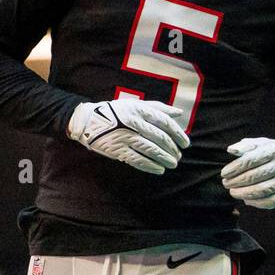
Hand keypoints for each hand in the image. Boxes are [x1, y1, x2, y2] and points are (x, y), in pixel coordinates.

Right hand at [68, 98, 188, 174]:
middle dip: (172, 148)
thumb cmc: (116, 112)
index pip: (164, 121)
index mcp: (139, 109)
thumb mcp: (136, 105)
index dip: (178, 133)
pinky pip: (138, 160)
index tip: (186, 143)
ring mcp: (125, 137)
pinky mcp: (118, 150)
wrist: (88, 121)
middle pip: (160, 137)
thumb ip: (158, 108)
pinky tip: (159, 169)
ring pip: (151, 150)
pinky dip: (151, 166)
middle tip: (178, 156)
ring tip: (172, 164)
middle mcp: (133, 122)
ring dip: (165, 158)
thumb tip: (179, 112)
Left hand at [221, 138, 274, 209]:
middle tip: (226, 183)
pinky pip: (269, 202)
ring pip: (261, 190)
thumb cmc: (273, 154)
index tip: (224, 173)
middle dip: (237, 181)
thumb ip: (246, 146)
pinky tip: (246, 199)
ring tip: (233, 192)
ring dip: (243, 193)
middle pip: (255, 176)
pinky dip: (255, 202)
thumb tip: (231, 150)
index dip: (236, 167)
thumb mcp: (262, 144)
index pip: (252, 159)